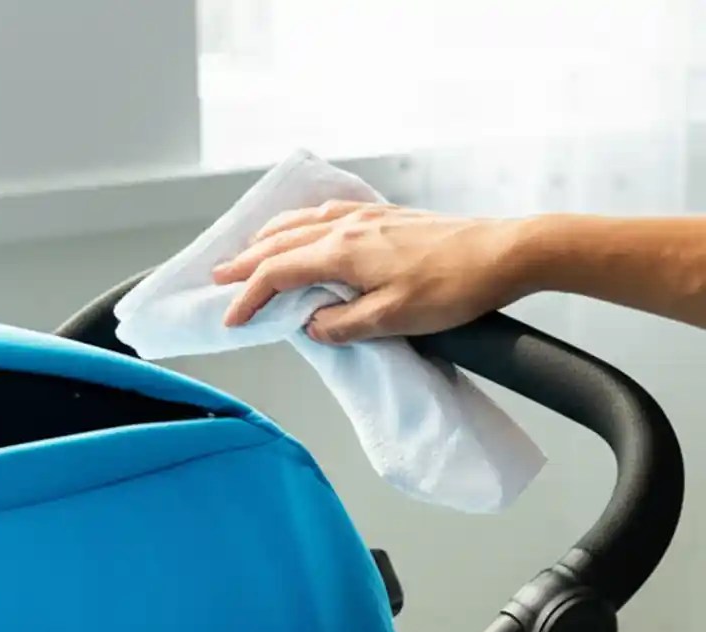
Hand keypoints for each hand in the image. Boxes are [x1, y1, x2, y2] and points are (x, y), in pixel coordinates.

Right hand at [211, 200, 530, 343]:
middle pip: (281, 241)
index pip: (279, 274)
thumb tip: (311, 326)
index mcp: (343, 252)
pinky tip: (306, 225)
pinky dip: (302, 221)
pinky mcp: (387, 215)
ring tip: (249, 249)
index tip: (232, 318)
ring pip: (301, 221)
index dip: (249, 297)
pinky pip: (327, 212)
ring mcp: (368, 217)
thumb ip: (343, 325)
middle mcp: (348, 227)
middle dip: (245, 260)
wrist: (506, 253)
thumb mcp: (393, 319)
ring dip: (269, 237)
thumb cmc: (454, 287)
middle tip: (218, 277)